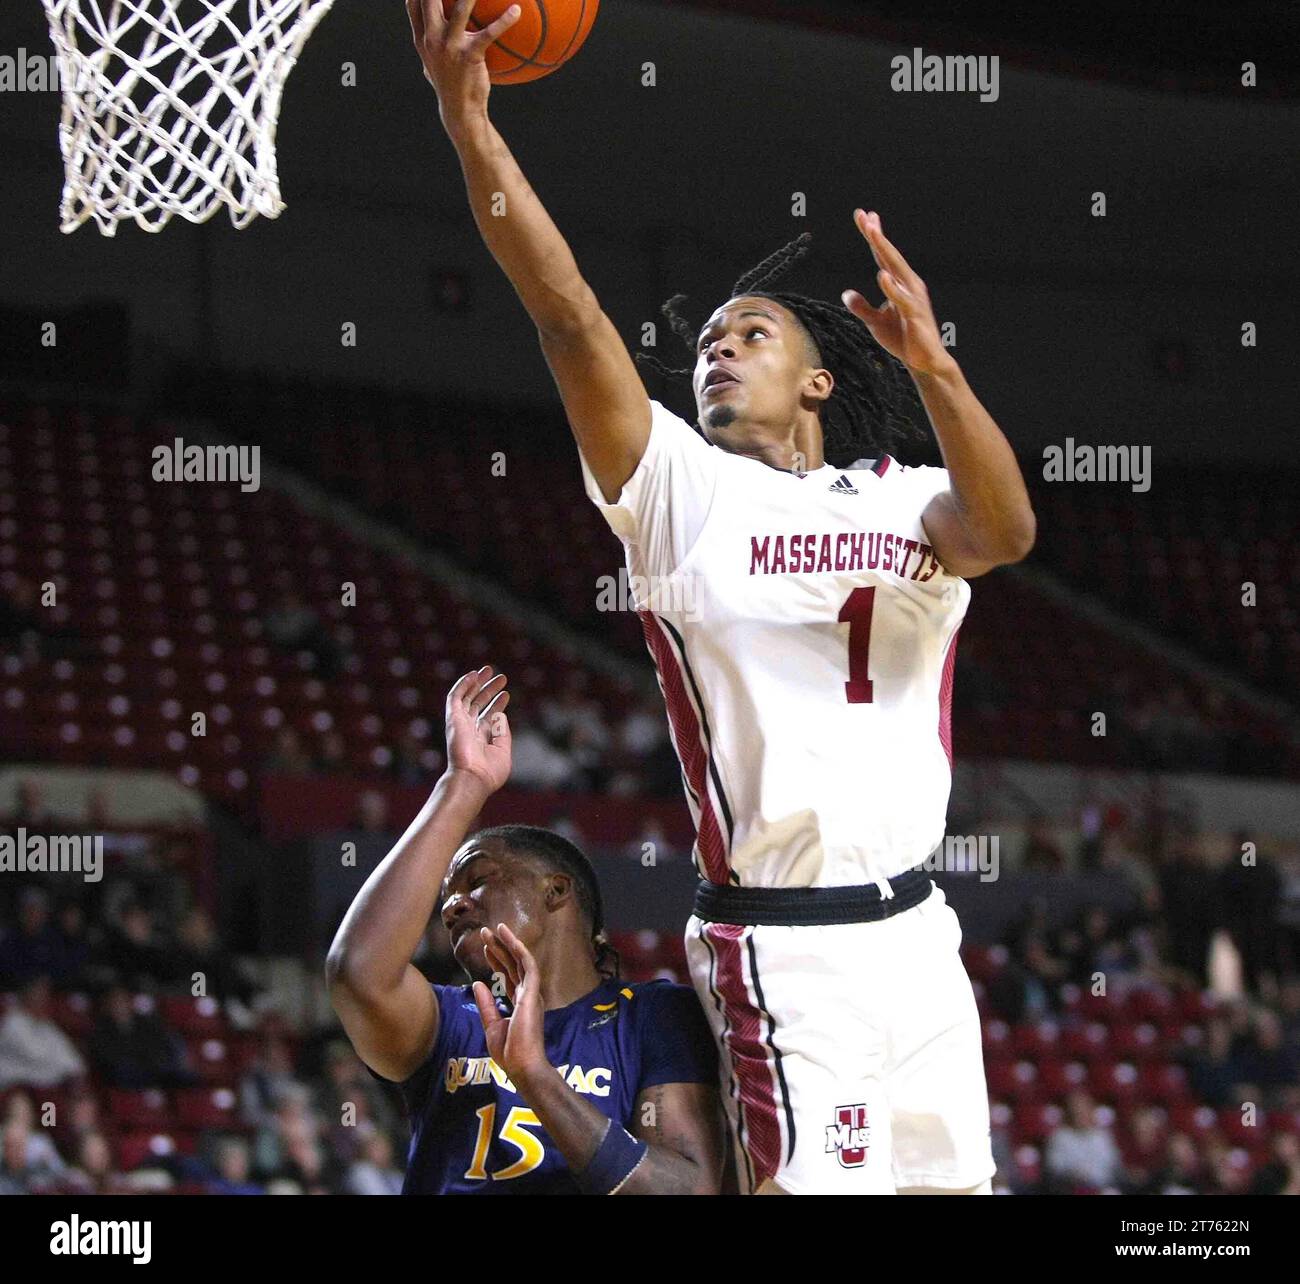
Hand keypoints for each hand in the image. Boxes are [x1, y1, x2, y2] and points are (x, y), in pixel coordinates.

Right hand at [405, 0, 522, 135]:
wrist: (460, 112)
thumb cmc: (450, 86)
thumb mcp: (433, 64)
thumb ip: (432, 45)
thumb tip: (433, 32)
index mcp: (422, 39)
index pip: (412, 4)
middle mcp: (432, 39)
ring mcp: (449, 47)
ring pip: (460, 8)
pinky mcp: (469, 56)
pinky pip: (489, 33)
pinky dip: (505, 21)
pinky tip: (516, 11)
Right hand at [444, 665, 511, 792]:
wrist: (472, 779)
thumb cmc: (489, 773)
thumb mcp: (503, 752)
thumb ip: (503, 732)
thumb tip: (500, 714)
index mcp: (481, 739)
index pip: (488, 716)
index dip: (497, 704)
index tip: (506, 694)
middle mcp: (469, 730)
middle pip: (479, 704)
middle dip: (489, 690)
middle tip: (501, 677)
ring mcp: (460, 723)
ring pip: (467, 697)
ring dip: (477, 683)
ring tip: (489, 670)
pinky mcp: (453, 718)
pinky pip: (455, 697)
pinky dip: (463, 685)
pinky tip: (473, 675)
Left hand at [472, 923, 550, 1084]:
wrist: (522, 1066)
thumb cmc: (510, 1052)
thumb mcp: (492, 1026)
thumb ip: (486, 1004)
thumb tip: (479, 983)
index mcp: (519, 1003)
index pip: (508, 975)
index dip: (497, 960)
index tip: (486, 947)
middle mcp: (527, 995)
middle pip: (513, 965)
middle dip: (500, 947)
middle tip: (486, 931)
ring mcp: (531, 993)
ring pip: (521, 961)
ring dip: (509, 944)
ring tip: (496, 929)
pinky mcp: (533, 994)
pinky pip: (529, 967)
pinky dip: (520, 951)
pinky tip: (510, 940)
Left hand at [841, 209, 956, 377]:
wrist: (925, 362)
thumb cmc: (903, 339)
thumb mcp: (876, 323)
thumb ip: (862, 307)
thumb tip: (846, 294)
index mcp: (900, 284)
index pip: (883, 256)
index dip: (874, 236)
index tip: (863, 215)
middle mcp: (909, 285)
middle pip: (889, 256)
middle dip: (876, 235)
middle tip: (864, 216)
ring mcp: (913, 298)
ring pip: (896, 270)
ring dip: (884, 250)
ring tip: (872, 233)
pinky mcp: (915, 316)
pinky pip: (902, 300)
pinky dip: (892, 288)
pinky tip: (881, 275)